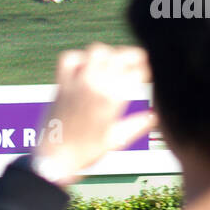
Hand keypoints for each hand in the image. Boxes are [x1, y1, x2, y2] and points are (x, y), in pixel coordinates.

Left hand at [31, 44, 156, 185]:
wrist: (53, 159)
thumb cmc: (85, 153)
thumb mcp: (116, 140)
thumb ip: (138, 125)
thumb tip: (155, 116)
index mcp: (113, 98)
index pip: (138, 70)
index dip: (147, 70)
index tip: (148, 76)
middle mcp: (95, 85)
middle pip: (120, 55)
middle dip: (133, 58)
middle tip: (136, 66)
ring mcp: (76, 82)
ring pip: (97, 51)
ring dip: (108, 55)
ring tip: (112, 65)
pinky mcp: (60, 83)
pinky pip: (69, 58)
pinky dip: (79, 58)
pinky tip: (86, 67)